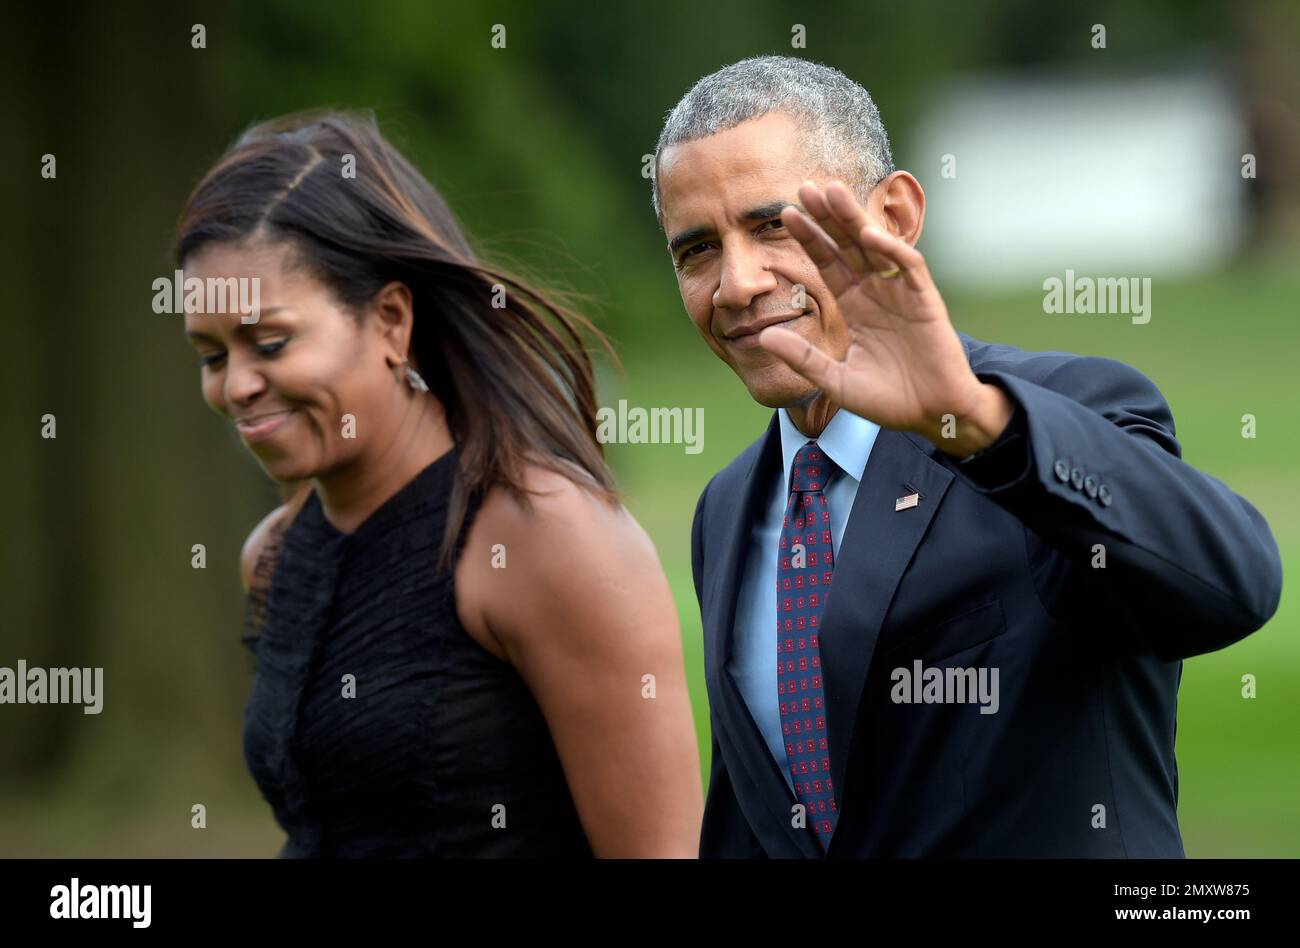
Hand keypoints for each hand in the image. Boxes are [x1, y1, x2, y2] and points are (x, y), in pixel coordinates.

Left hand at [759, 181, 1011, 455]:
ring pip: (875, 246)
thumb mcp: (836, 381)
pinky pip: (907, 267)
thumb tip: (764, 336)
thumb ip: (803, 358)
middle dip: (827, 218)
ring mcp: (901, 293)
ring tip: (832, 191)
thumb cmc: (889, 399)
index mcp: (854, 307)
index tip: (786, 214)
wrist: (933, 415)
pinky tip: (868, 234)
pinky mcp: (925, 300)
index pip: (827, 264)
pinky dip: (890, 249)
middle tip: (804, 188)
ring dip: (854, 219)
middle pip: (846, 246)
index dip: (809, 239)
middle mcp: (875, 293)